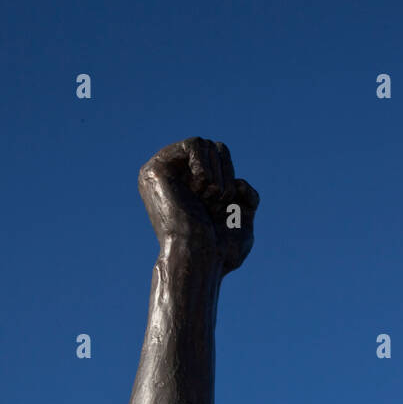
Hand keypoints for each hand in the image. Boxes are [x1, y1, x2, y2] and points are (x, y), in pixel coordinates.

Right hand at [138, 137, 258, 274]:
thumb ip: (246, 197)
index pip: (219, 159)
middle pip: (214, 148)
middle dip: (225, 176)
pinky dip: (206, 166)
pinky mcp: (156, 169)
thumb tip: (239, 183)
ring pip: (205, 144)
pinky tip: (198, 190)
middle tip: (214, 204)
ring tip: (205, 201)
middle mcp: (172, 178)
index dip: (230, 178)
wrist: (202, 260)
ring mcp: (161, 172)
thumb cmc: (220, 251)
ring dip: (216, 176)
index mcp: (188, 189)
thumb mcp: (242, 219)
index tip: (224, 206)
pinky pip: (193, 143)